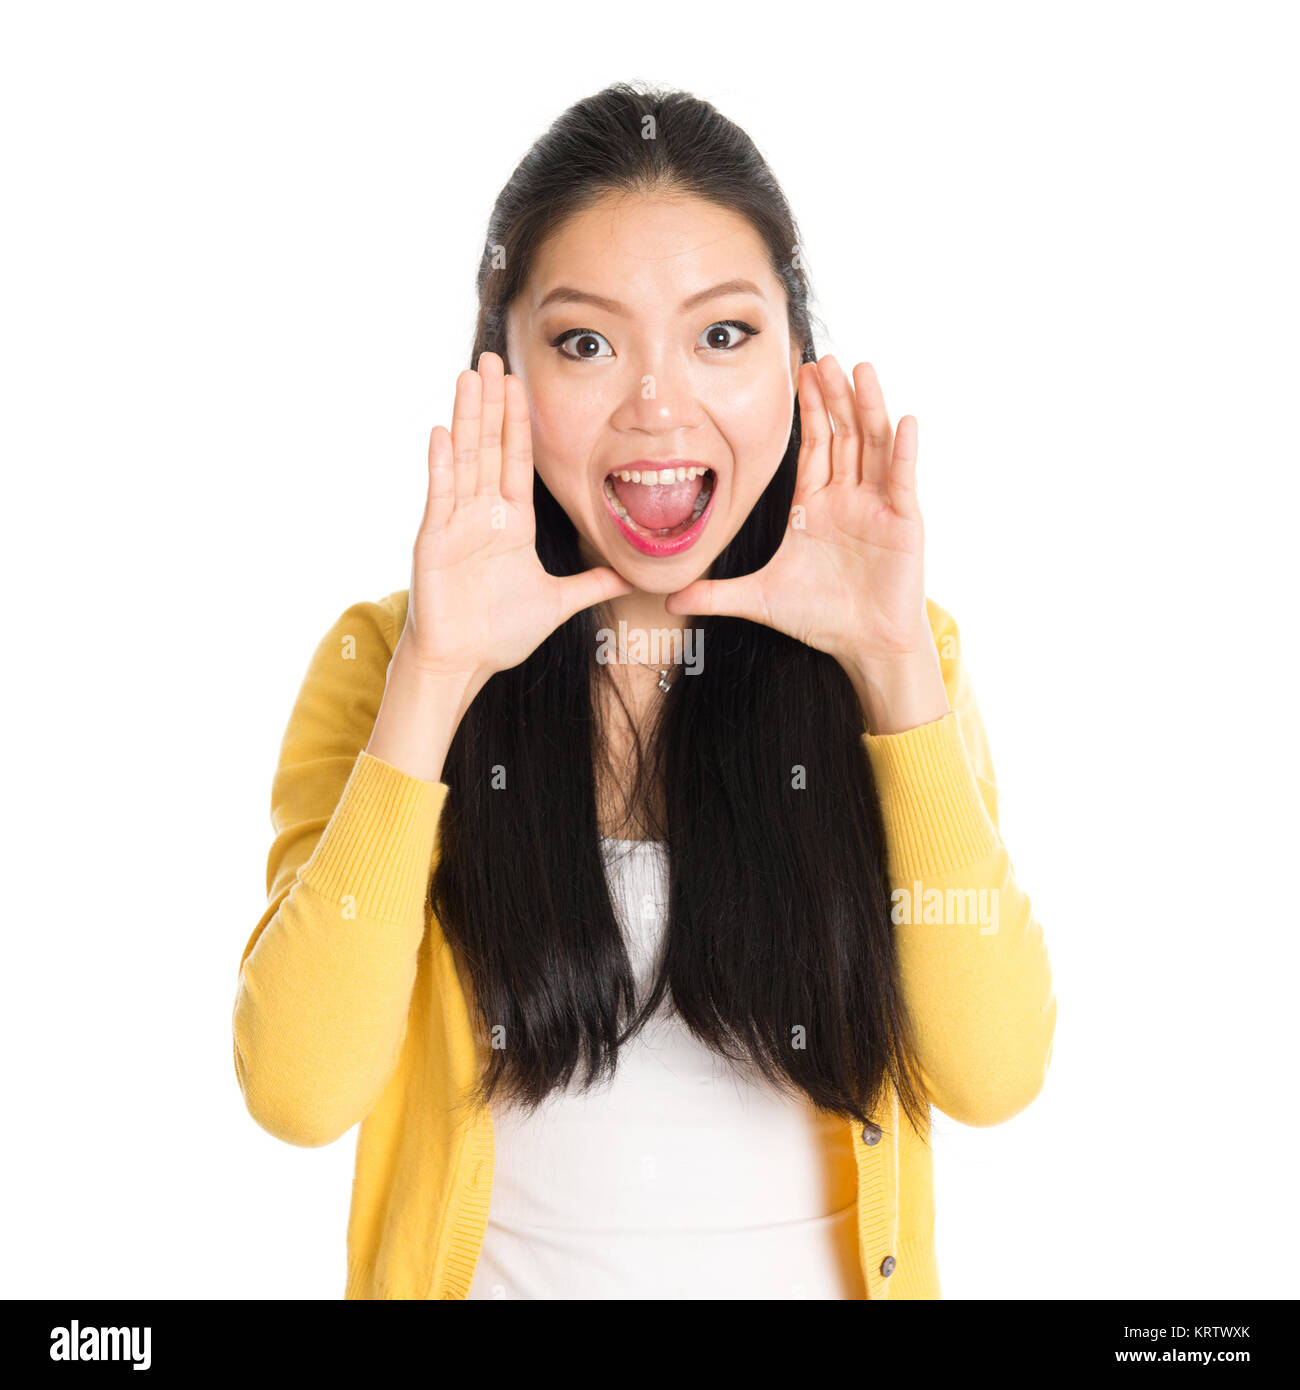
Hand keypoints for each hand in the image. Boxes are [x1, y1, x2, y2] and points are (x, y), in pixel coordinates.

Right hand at [398, 352, 633, 681]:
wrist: (463, 662)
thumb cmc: (499, 633)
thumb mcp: (558, 602)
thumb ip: (593, 584)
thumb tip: (633, 577)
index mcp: (511, 523)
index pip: (518, 461)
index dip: (520, 422)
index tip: (522, 385)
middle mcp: (482, 515)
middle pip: (489, 447)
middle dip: (492, 403)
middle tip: (493, 359)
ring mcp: (456, 524)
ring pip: (464, 460)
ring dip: (466, 418)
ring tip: (469, 377)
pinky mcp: (434, 541)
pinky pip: (440, 496)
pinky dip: (441, 465)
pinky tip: (442, 432)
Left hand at [665, 355, 932, 669]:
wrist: (864, 645)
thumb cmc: (821, 618)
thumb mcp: (759, 599)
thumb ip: (716, 593)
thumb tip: (669, 597)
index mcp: (815, 505)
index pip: (812, 447)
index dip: (808, 411)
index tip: (800, 374)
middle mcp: (847, 498)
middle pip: (842, 435)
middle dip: (833, 396)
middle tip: (822, 357)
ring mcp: (878, 506)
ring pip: (872, 446)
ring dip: (868, 407)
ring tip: (861, 370)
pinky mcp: (904, 522)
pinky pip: (903, 479)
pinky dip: (902, 450)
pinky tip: (902, 419)